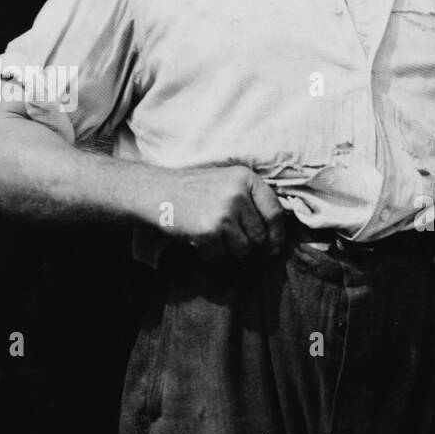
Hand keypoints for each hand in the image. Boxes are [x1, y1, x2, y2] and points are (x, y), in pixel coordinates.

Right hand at [154, 165, 287, 260]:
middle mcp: (239, 193)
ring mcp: (225, 211)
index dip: (277, 234)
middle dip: (247, 244)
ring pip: (243, 249)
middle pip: (260, 236)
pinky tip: (199, 239)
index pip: (275, 212)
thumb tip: (277, 236)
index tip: (275, 247)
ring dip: (228, 250)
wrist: (156, 192)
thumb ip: (252, 202)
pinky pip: (222, 255)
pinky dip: (211, 253)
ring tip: (212, 235)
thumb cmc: (194, 191)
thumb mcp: (228, 184)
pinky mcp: (210, 229)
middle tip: (228, 239)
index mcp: (247, 178)